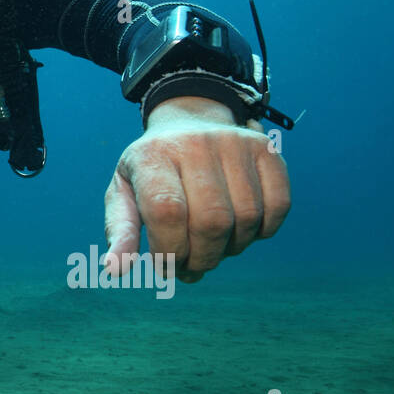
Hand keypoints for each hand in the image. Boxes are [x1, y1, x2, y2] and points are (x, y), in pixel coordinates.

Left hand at [102, 95, 290, 282]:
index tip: (165, 265)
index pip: (166, 212)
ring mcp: (235, 144)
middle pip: (211, 221)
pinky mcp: (266, 150)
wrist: (188, 123)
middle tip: (191, 266)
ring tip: (212, 247)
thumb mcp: (124, 192)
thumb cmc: (153, 170)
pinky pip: (279, 206)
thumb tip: (114, 270)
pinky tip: (240, 230)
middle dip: (201, 259)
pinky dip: (262, 232)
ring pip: (247, 218)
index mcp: (152, 155)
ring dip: (231, 249)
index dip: (170, 251)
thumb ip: (120, 230)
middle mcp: (195, 144)